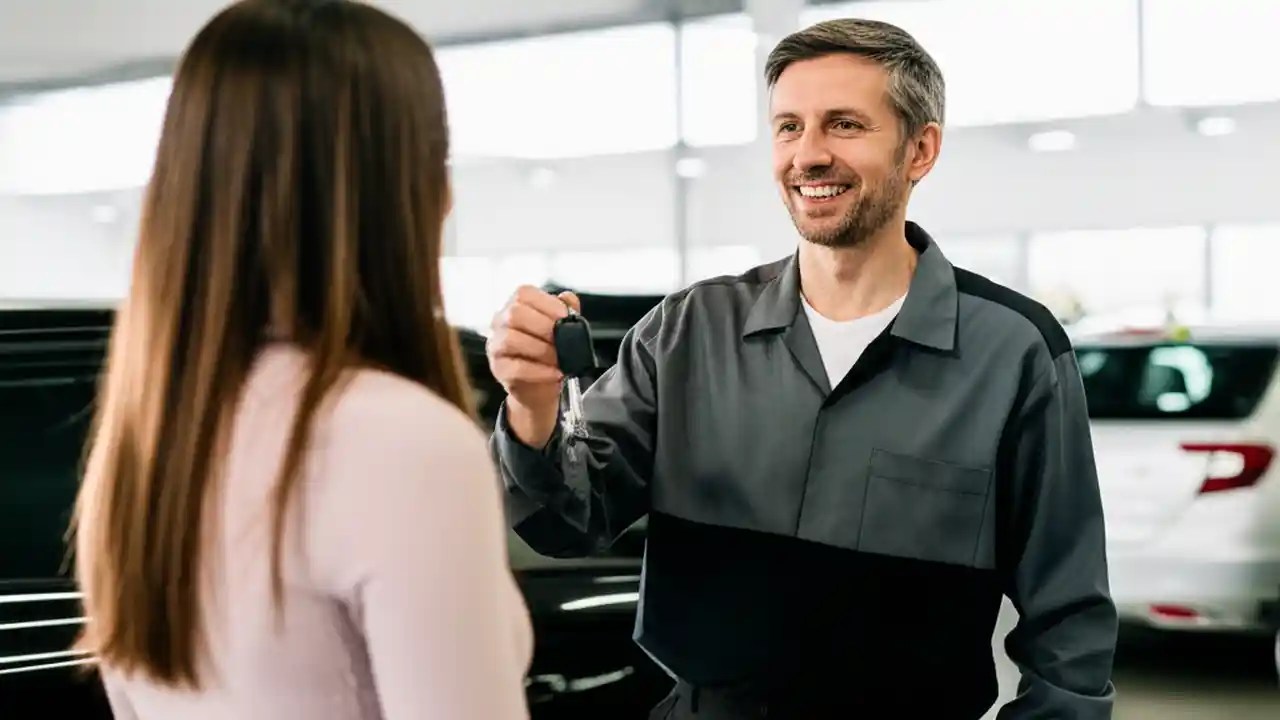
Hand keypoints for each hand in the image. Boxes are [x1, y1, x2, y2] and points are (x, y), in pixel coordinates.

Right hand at [487, 286, 580, 445]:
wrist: (541, 387)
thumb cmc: (549, 352)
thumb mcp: (561, 328)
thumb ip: (566, 309)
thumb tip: (568, 299)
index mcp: (515, 305)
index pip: (524, 294)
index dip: (548, 304)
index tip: (566, 317)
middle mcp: (500, 322)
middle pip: (515, 314)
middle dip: (544, 327)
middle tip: (563, 340)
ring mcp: (495, 345)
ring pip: (510, 339)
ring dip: (541, 349)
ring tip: (560, 359)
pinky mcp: (498, 369)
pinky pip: (515, 368)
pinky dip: (539, 371)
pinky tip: (555, 373)